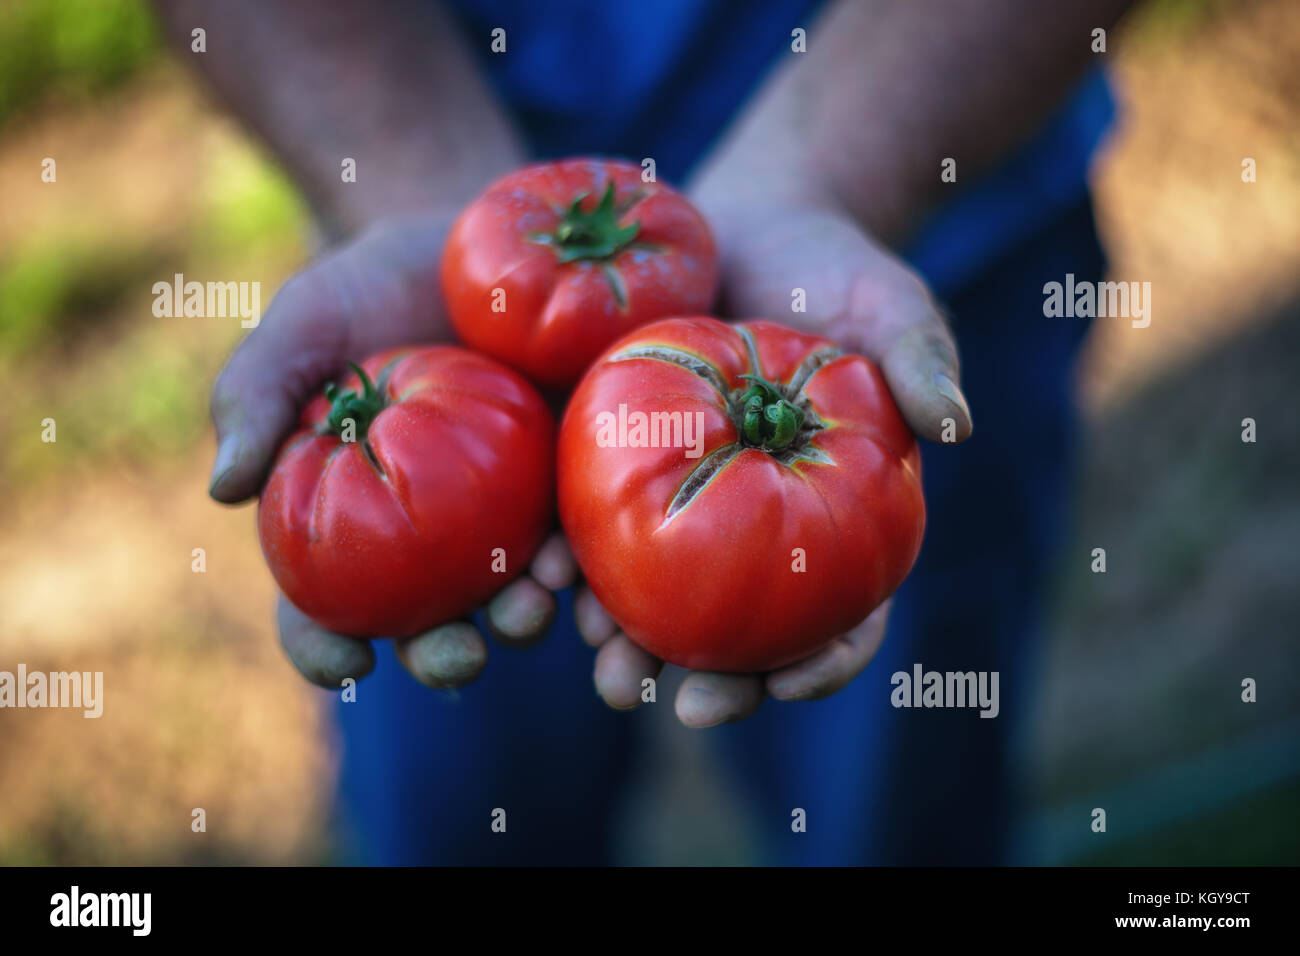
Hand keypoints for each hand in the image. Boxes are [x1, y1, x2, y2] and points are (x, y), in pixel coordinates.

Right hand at [209, 212, 572, 688]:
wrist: (476, 235)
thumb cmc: (373, 284)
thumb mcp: (307, 321)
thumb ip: (256, 391)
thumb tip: (223, 490)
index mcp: (352, 519)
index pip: (323, 608)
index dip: (327, 649)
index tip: (350, 663)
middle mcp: (431, 538)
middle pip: (430, 623)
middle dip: (445, 654)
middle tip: (461, 654)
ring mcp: (508, 517)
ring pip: (514, 596)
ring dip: (525, 618)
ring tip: (537, 602)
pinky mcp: (573, 483)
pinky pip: (583, 539)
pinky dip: (588, 563)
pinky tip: (593, 560)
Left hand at [577, 187, 971, 726]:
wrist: (749, 223)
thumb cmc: (835, 271)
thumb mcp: (890, 307)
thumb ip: (919, 362)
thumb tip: (956, 426)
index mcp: (835, 521)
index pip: (844, 618)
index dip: (821, 662)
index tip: (784, 686)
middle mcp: (757, 529)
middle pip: (741, 633)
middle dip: (710, 680)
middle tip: (673, 702)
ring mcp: (684, 504)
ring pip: (655, 598)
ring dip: (624, 640)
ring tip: (597, 660)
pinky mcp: (617, 464)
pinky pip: (588, 526)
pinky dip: (566, 560)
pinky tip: (539, 579)